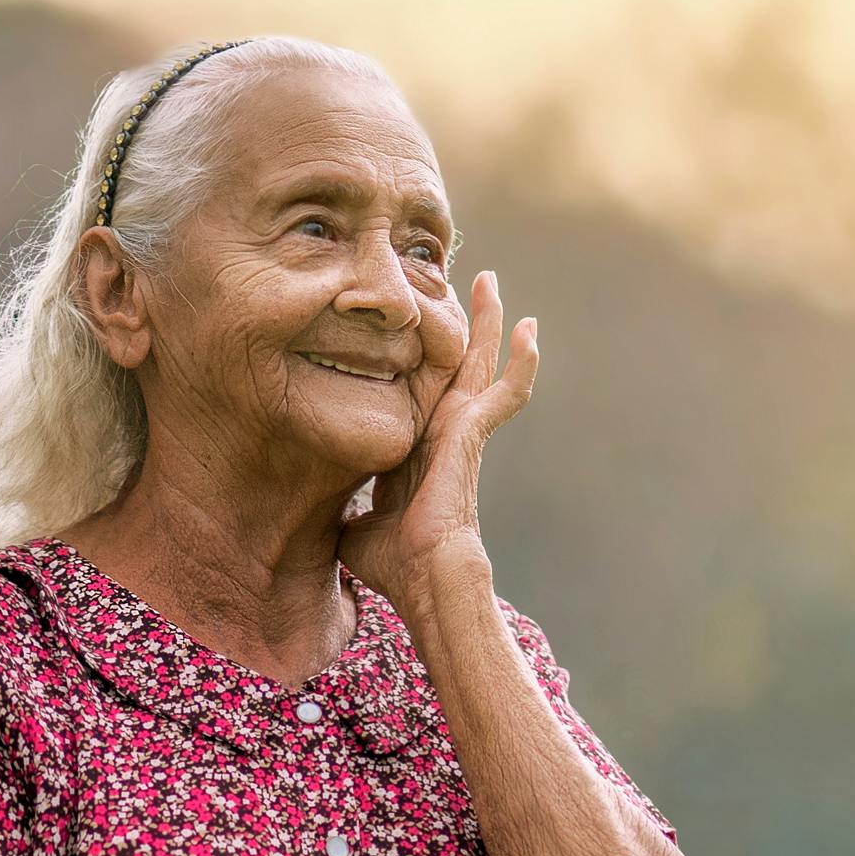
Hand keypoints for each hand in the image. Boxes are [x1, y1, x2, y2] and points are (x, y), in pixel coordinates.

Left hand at [339, 270, 536, 614]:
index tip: (403, 327)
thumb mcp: (353, 525)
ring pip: (480, 362)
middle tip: (461, 287)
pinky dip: (523, 362)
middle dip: (457, 327)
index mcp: (414, 447)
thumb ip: (344, 509)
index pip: (416, 391)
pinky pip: (507, 390)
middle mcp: (441, 432)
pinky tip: (530, 329)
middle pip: (454, 366)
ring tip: (490, 282)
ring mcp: (462, 428)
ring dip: (487, 323)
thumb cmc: (393, 560)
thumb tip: (324, 516)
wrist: (423, 572)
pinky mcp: (474, 429)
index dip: (412, 359)